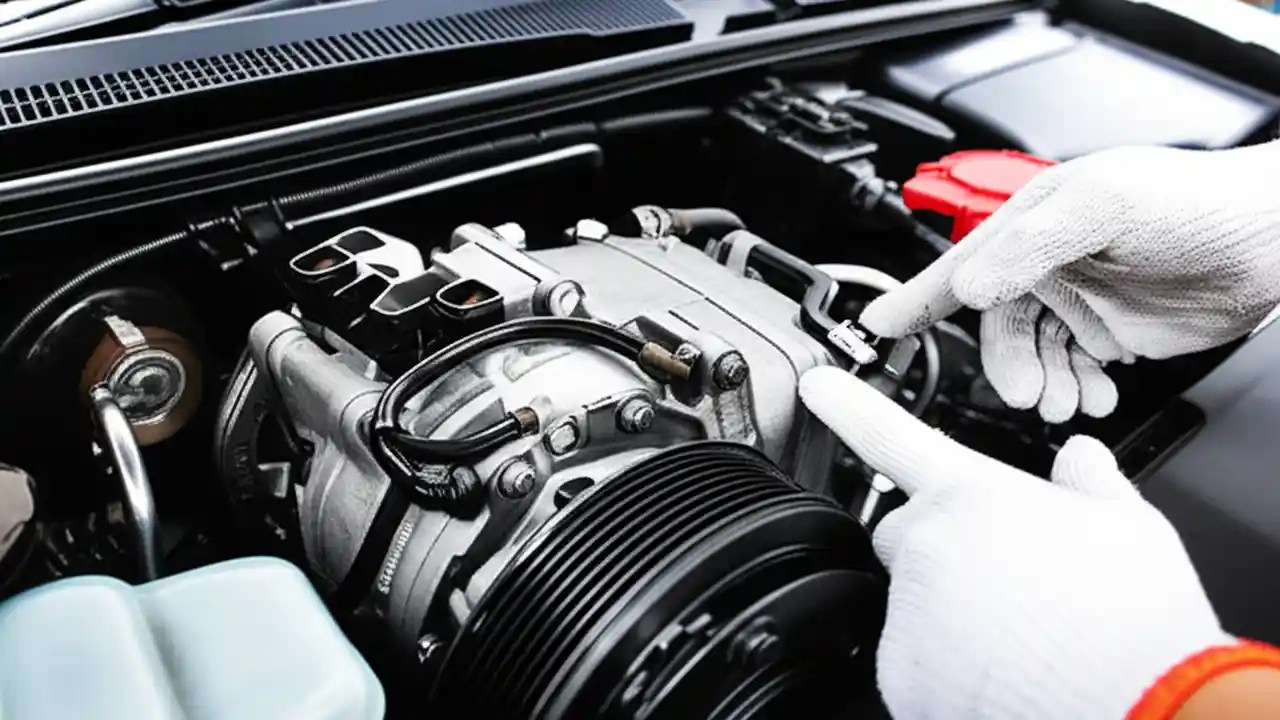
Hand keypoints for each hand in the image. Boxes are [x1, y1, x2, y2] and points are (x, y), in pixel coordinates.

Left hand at [799, 366, 1233, 719]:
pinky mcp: (900, 671)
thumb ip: (1091, 484)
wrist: (1133, 712)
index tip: (815, 386)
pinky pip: (913, 656)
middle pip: (906, 533)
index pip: (891, 434)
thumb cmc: (1136, 625)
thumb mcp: (1130, 529)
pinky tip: (1000, 670)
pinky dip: (943, 663)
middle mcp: (927, 545)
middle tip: (1007, 576)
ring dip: (949, 608)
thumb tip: (1082, 457)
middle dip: (943, 545)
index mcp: (973, 495)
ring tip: (1022, 633)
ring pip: (914, 600)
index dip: (847, 405)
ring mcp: (908, 612)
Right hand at [861, 142, 1279, 421]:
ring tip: (1065, 402)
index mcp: (1032, 224)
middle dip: (1005, 367)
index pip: (959, 266)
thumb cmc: (1197, 203)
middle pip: (996, 328)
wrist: (1272, 239)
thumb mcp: (1103, 207)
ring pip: (1031, 356)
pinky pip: (1071, 371)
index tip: (878, 327)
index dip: (915, 300)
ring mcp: (1079, 300)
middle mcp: (1047, 263)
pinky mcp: (1111, 333)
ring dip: (1042, 386)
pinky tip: (1094, 396)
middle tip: (1025, 394)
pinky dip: (1076, 391)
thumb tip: (971, 286)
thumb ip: (1029, 247)